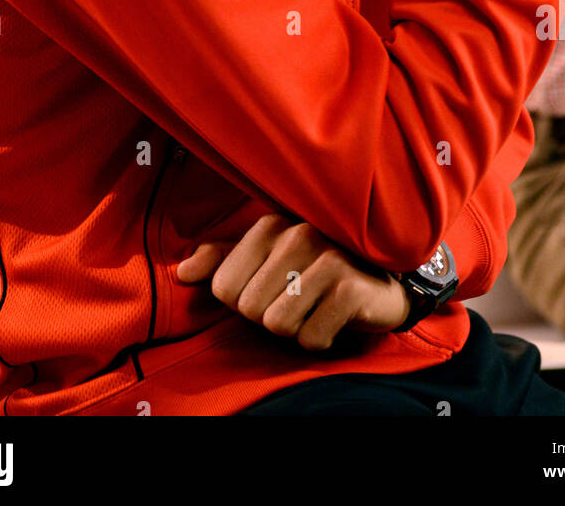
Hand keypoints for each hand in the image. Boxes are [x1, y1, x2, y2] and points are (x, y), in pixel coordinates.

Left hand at [176, 213, 410, 349]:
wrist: (383, 283)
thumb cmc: (316, 270)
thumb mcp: (267, 259)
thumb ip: (222, 260)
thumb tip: (182, 272)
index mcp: (271, 224)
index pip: (223, 286)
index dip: (242, 302)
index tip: (272, 290)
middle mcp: (297, 233)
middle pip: (248, 308)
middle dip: (269, 317)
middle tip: (297, 300)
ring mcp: (327, 257)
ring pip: (276, 323)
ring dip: (295, 328)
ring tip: (315, 307)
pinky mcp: (349, 287)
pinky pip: (309, 338)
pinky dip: (319, 339)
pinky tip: (334, 318)